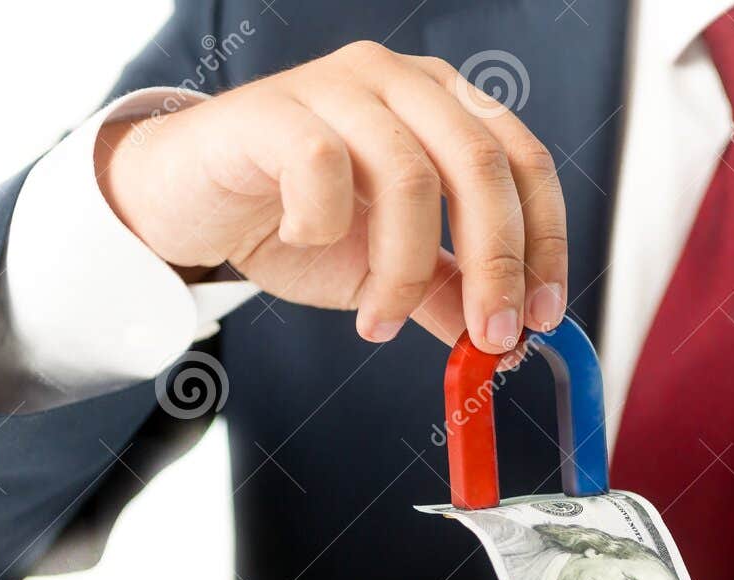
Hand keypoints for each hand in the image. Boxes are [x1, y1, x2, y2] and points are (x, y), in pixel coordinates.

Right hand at [94, 41, 566, 352]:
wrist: (188, 203)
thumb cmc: (292, 220)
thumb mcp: (388, 269)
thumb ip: (448, 294)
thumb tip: (505, 341)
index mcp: (446, 109)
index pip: (525, 164)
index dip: (545, 244)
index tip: (542, 317)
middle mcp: (402, 83)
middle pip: (482, 166)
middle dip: (496, 265)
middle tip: (488, 336)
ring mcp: (338, 86)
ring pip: (410, 175)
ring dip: (403, 270)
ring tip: (378, 318)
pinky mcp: (273, 108)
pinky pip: (324, 169)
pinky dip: (323, 226)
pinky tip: (304, 240)